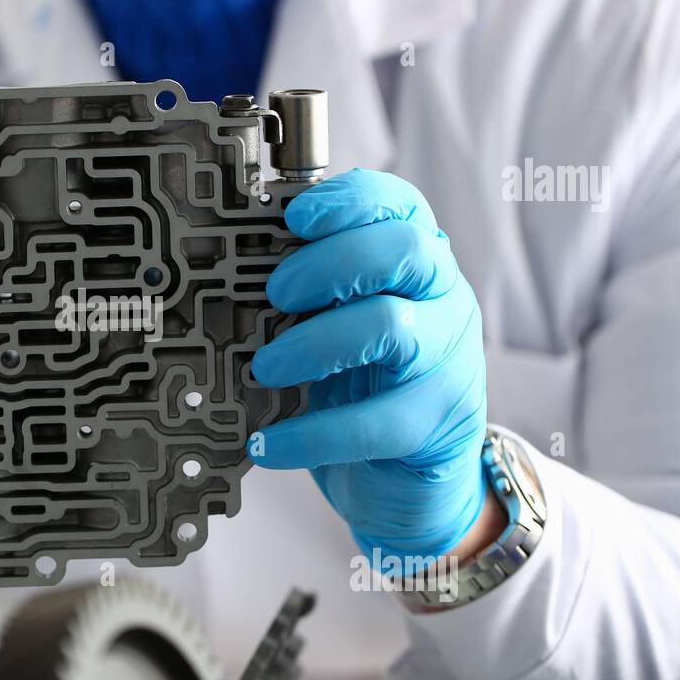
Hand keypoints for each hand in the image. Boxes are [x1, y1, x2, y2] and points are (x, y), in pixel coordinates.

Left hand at [250, 169, 488, 561]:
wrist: (410, 478)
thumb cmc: (362, 387)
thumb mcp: (336, 326)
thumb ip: (308, 294)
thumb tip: (233, 275)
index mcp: (416, 265)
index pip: (400, 206)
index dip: (349, 202)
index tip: (293, 216)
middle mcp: (442, 301)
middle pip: (405, 250)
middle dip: (330, 263)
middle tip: (276, 295)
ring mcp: (447, 361)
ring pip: (392, 326)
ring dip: (314, 344)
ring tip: (265, 368)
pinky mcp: (434, 424)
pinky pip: (373, 422)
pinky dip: (311, 434)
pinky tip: (267, 442)